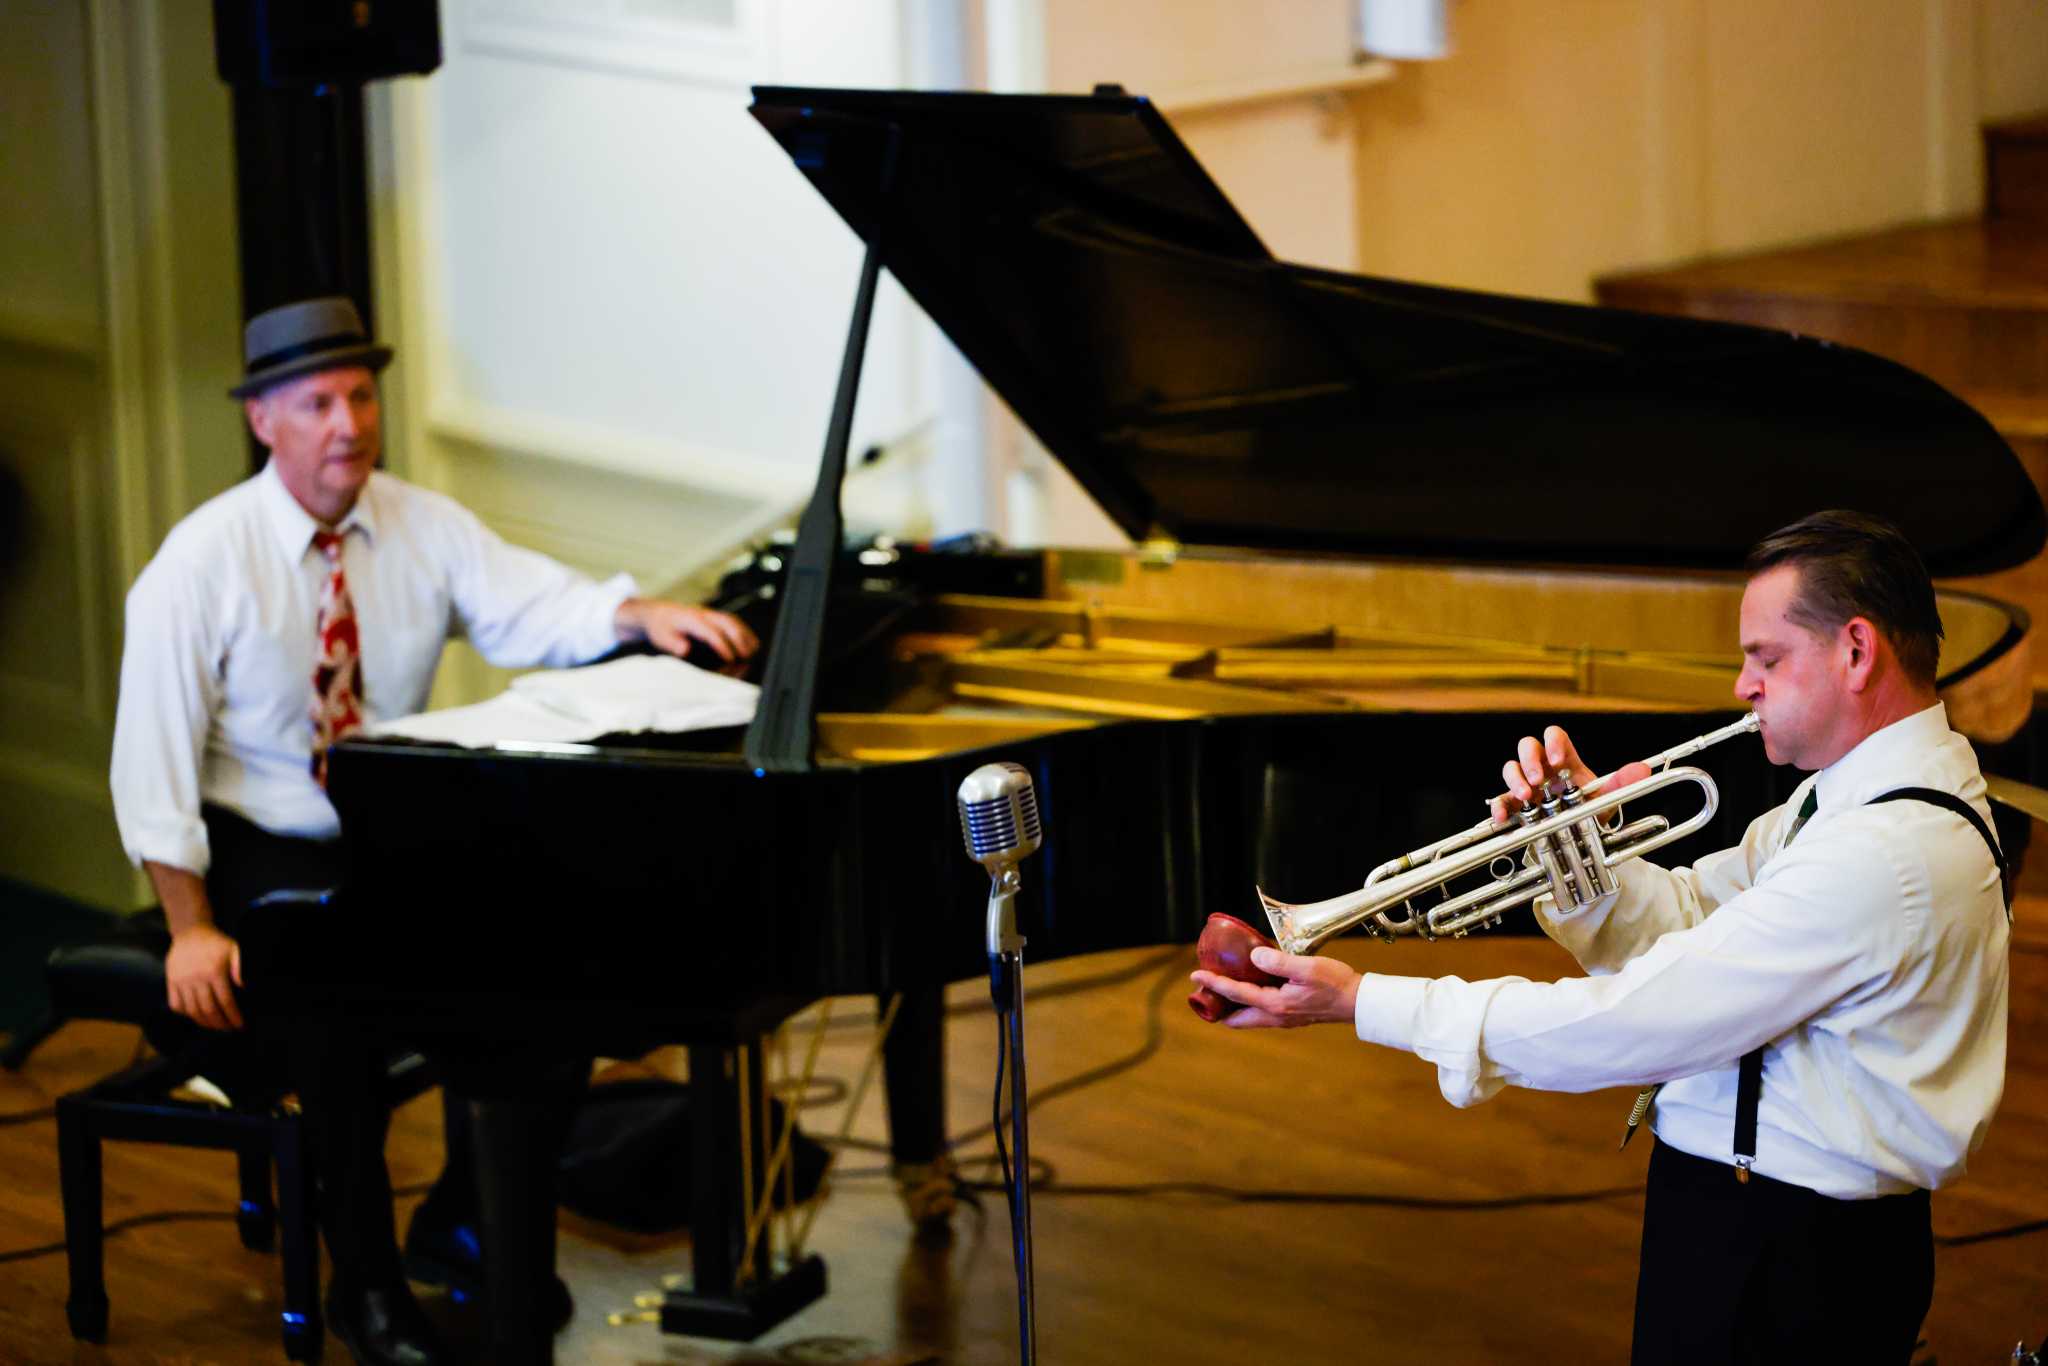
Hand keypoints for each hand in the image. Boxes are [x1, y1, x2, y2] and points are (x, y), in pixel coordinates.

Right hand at [166, 923, 243, 1030]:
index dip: (233, 1016)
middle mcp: (197, 978)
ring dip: (204, 1022)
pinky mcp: (171, 982)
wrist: (190, 932)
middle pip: (208, 1010)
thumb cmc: (216, 943)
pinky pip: (176, 1005)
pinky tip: (196, 1016)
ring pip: (192, 1010)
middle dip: (220, 1024)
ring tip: (214, 1026)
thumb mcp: (234, 950)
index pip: (226, 1002)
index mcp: (215, 972)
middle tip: (228, 1029)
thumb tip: (245, 987)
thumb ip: (240, 968)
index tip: (240, 1025)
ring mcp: (182, 981)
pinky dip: (186, 1014)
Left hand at [615, 599, 758, 664]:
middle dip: (740, 640)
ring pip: (733, 620)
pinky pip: (732, 620)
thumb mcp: (660, 637)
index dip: (722, 646)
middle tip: (747, 657)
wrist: (657, 612)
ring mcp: (710, 613)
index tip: (731, 659)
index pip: (711, 632)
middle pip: (727, 623)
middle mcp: (704, 614)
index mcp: (691, 619)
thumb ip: (673, 643)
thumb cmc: (660, 627)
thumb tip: (685, 650)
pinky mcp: (713, 616)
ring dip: (745, 634)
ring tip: (754, 650)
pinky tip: (750, 642)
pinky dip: (744, 630)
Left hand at [1188, 946, 1359, 1029]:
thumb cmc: (1335, 983)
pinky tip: (1250, 991)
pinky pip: (1260, 1015)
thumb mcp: (1307, 967)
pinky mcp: (1290, 1017)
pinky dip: (1247, 1006)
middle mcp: (1275, 1016)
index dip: (1214, 983)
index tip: (1196, 975)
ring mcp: (1283, 1020)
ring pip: (1247, 1019)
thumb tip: (1254, 955)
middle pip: (1235, 1018)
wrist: (1357, 1002)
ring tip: (1221, 991)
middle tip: (1204, 991)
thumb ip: (1279, 962)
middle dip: (1217, 1007)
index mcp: (1275, 1005)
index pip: (1236, 994)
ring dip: (1231, 1008)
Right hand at [1488, 725, 1651, 824]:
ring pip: (1511, 768)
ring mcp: (1528, 785)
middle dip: (1530, 760)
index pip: (1555, 737)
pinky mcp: (1515, 805)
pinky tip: (1503, 815)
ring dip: (1515, 779)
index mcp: (1565, 762)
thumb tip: (1642, 769)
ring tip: (1527, 796)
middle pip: (1528, 747)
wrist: (1579, 841)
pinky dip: (1499, 805)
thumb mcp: (1606, 800)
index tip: (1556, 759)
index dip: (1552, 742)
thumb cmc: (1590, 814)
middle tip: (1539, 779)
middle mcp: (1544, 769)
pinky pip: (1501, 799)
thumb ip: (1623, 784)